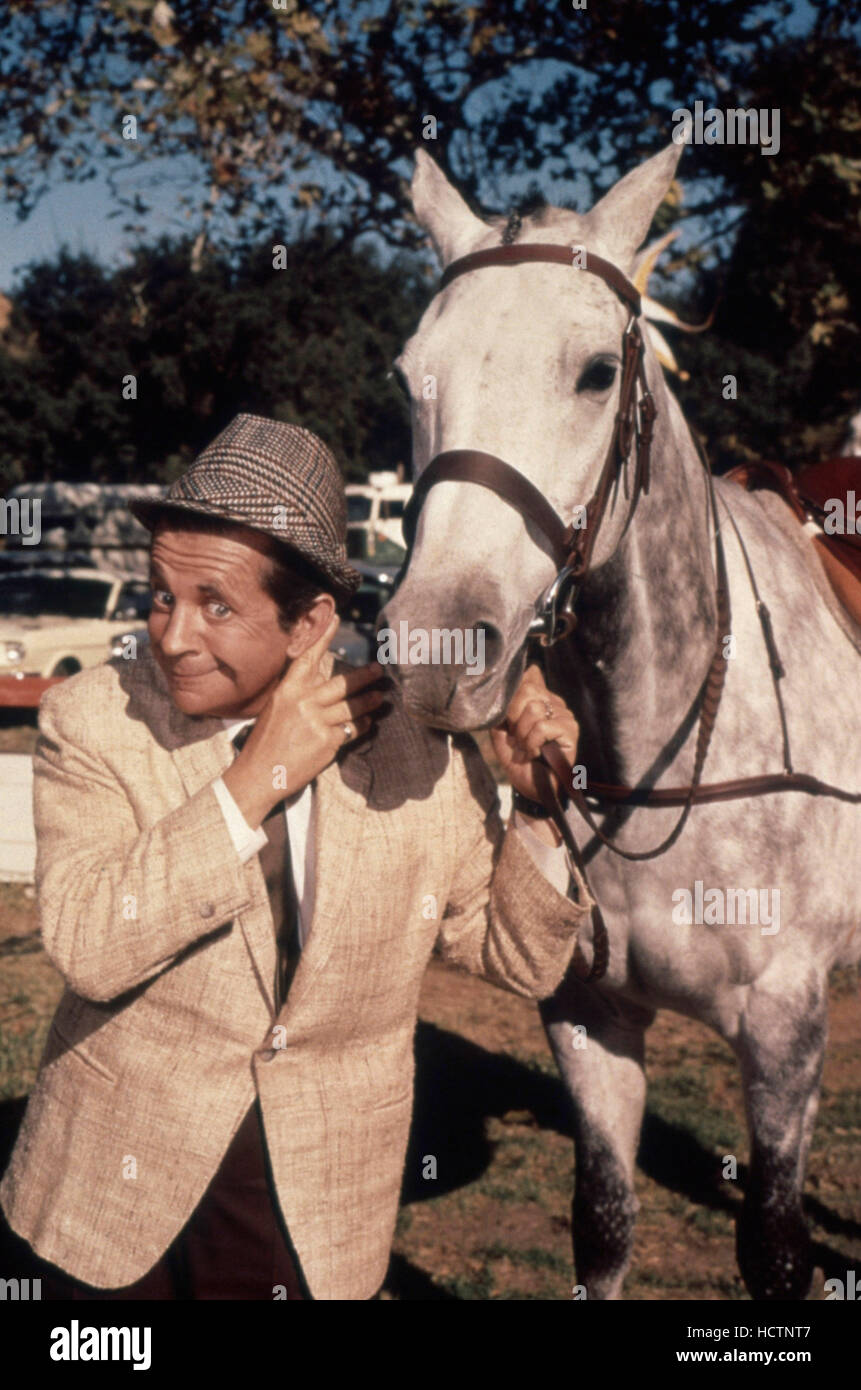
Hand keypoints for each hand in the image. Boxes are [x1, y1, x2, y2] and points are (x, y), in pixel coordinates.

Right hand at [222, 612, 387, 826]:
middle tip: (379, 671)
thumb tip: (320, 685)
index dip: (323, 636)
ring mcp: (316, 721)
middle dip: (364, 676)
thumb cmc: (265, 743)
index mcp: (287, 690)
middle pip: (342, 683)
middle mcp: (302, 701)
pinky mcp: (327, 741)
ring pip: (352, 706)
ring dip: (369, 702)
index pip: (309, 657)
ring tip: (379, 698)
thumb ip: (297, 695)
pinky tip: (367, 723)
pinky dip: (362, 725)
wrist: (258, 774)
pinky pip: (352, 729)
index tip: (336, 617)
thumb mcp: (275, 710)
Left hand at [490, 664, 578, 804]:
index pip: (526, 679)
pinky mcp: (570, 731)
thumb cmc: (517, 761)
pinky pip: (543, 727)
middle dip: (514, 717)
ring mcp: (564, 716)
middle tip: (517, 738)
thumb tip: (508, 685)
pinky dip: (532, 743)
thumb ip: (503, 708)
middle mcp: (554, 704)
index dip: (511, 700)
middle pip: (527, 689)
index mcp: (539, 700)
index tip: (509, 723)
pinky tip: (536, 754)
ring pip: (534, 709)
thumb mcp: (501, 732)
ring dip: (523, 734)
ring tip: (526, 748)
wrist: (531, 789)